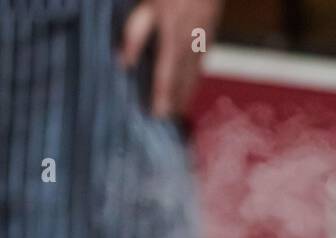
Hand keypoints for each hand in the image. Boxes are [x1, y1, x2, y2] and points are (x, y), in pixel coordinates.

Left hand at [120, 0, 222, 117]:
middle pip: (182, 85)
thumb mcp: (148, 6)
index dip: (161, 100)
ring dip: (185, 98)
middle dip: (174, 105)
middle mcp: (190, 49)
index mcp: (173, 41)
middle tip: (167, 125)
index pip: (166, 79)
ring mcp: (202, 47)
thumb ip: (135, 34)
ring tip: (177, 115)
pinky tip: (189, 90)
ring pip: (193, 79)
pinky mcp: (207, 42)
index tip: (156, 117)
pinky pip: (199, 69)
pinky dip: (193, 84)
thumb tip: (125, 62)